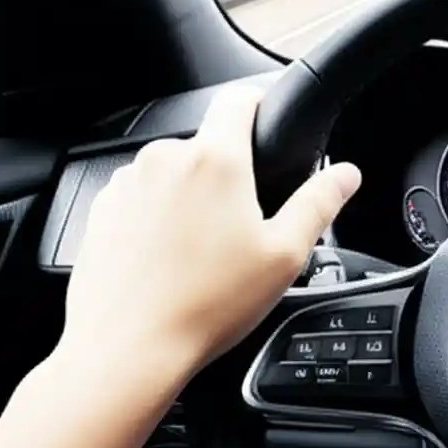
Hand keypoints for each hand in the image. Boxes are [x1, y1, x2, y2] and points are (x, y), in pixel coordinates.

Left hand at [62, 86, 361, 378]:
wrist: (128, 349)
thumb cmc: (206, 305)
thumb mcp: (285, 255)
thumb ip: (320, 203)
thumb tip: (346, 175)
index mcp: (215, 160)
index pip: (239, 98)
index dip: (260, 103)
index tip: (268, 121)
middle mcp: (164, 160)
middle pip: (209, 145)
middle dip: (230, 175)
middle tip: (245, 228)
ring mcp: (126, 185)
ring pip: (174, 174)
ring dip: (192, 198)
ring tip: (204, 254)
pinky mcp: (102, 212)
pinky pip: (141, 200)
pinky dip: (158, 220)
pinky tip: (171, 262)